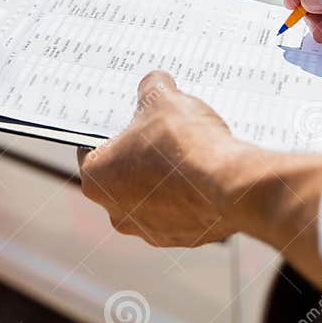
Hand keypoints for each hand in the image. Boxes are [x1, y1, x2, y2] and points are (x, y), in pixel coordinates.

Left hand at [77, 70, 248, 246]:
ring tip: (188, 153)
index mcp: (97, 178)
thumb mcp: (162, 98)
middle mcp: (116, 211)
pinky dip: (189, 196)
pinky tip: (204, 175)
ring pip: (151, 196)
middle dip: (139, 155)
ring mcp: (149, 230)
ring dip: (165, 179)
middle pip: (122, 175)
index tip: (129, 120)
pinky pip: (180, 212)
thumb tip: (155, 83)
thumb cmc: (184, 143)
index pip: (92, 149)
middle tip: (161, 133)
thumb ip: (152, 88)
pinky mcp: (181, 239)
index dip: (112, 130)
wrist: (229, 183)